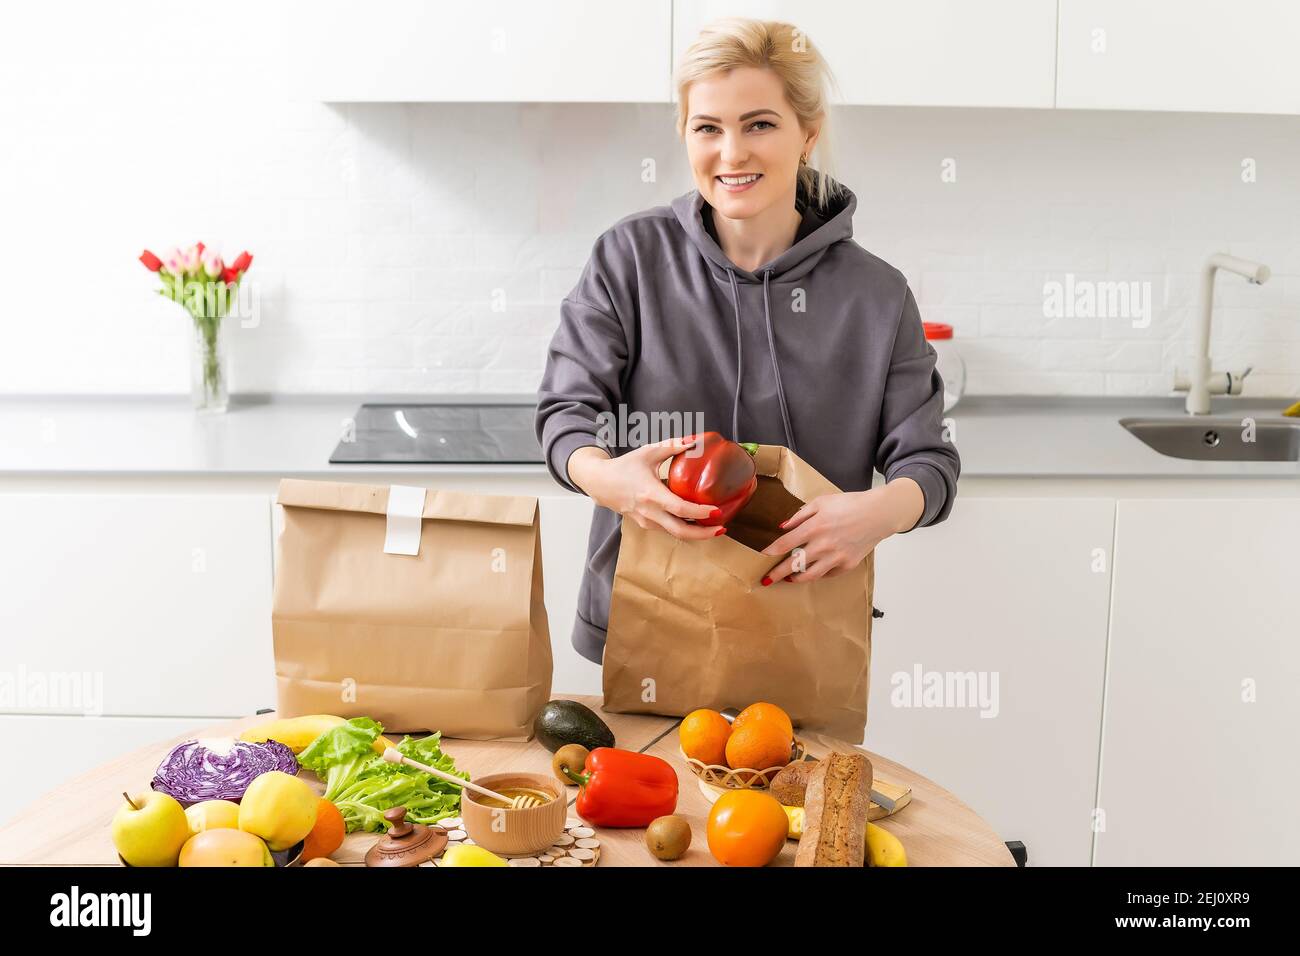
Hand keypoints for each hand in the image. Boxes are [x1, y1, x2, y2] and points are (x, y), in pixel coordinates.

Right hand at [567, 437, 721, 540]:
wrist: (600, 483)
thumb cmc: (624, 467)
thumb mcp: (648, 452)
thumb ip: (672, 446)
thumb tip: (695, 440)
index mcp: (651, 494)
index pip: (680, 509)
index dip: (700, 512)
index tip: (716, 511)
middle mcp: (649, 512)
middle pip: (680, 531)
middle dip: (703, 534)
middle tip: (722, 527)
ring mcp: (647, 521)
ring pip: (675, 534)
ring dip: (696, 533)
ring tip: (714, 526)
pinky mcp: (646, 524)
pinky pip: (669, 530)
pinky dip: (684, 529)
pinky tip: (697, 523)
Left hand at [760, 478, 924, 583]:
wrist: (879, 514)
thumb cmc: (850, 504)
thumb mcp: (821, 502)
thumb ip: (800, 515)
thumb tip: (782, 527)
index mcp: (815, 527)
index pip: (785, 544)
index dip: (770, 552)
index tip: (760, 557)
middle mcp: (824, 545)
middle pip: (794, 564)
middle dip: (777, 574)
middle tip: (765, 580)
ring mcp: (836, 557)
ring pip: (810, 575)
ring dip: (795, 578)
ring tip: (787, 578)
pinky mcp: (847, 565)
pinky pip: (827, 574)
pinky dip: (817, 573)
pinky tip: (812, 570)